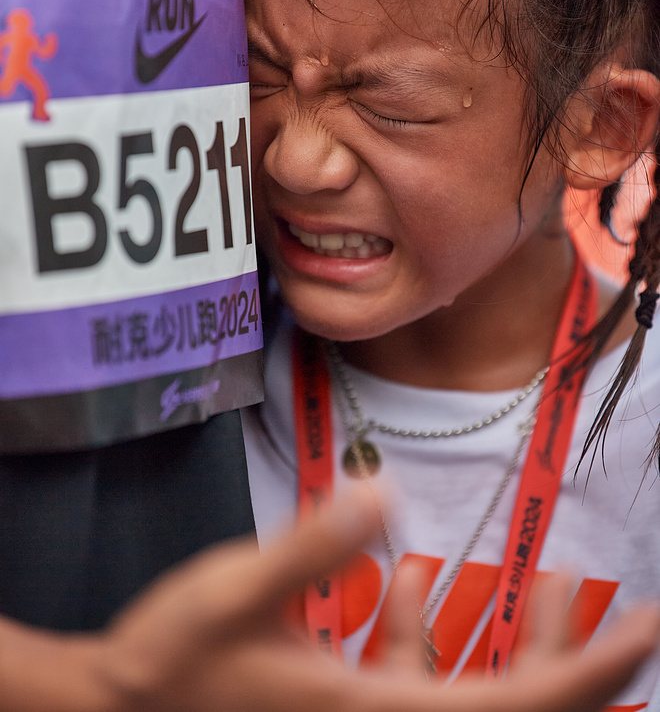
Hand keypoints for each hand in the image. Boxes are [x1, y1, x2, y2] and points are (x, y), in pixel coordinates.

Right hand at [0, 486, 655, 711]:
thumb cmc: (172, 664)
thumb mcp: (235, 594)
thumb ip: (309, 545)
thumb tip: (381, 493)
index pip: (520, 704)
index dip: (594, 668)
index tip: (650, 624)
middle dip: (583, 667)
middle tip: (633, 615)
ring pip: (475, 696)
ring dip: (527, 649)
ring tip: (559, 584)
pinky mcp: (346, 711)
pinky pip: (419, 683)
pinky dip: (434, 639)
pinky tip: (409, 580)